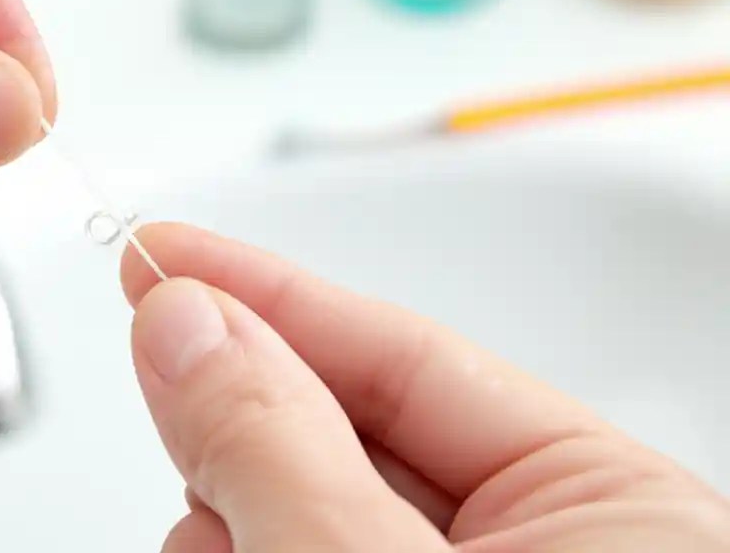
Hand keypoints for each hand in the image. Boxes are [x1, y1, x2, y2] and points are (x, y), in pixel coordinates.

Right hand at [122, 224, 729, 551]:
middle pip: (347, 431)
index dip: (268, 293)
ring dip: (229, 518)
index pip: (405, 352)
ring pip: (305, 509)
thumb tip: (186, 322)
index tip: (160, 250)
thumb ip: (275, 448)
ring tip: (213, 549)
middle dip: (242, 425)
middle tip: (167, 401)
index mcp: (612, 513)